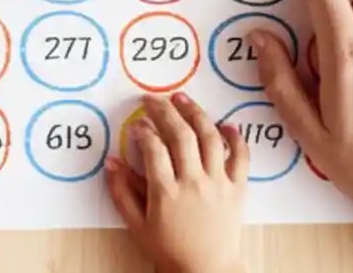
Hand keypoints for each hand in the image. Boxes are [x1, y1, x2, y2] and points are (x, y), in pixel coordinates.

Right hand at [105, 93, 248, 272]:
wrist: (207, 270)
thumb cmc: (170, 250)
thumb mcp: (137, 225)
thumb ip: (122, 192)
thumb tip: (111, 162)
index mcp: (167, 193)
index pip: (153, 149)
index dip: (143, 131)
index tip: (137, 125)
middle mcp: (194, 183)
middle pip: (180, 135)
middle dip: (164, 111)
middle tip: (152, 99)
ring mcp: (219, 184)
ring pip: (210, 138)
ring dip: (195, 113)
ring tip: (182, 98)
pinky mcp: (238, 188)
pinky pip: (241, 157)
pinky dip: (236, 137)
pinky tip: (226, 123)